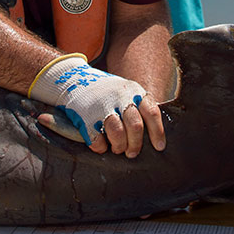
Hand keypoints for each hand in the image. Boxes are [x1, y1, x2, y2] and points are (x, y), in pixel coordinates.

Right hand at [28, 55, 165, 157]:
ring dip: (119, 146)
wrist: (75, 80)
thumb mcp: (127, 91)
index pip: (151, 113)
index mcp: (134, 91)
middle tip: (132, 153)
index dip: (157, 133)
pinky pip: (98, 140)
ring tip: (118, 149)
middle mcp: (119, 97)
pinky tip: (102, 145)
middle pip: (135, 126)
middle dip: (136, 144)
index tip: (159, 147)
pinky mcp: (85, 116)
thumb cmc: (108, 93)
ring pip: (118, 134)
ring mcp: (102, 106)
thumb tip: (155, 136)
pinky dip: (101, 147)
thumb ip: (140, 108)